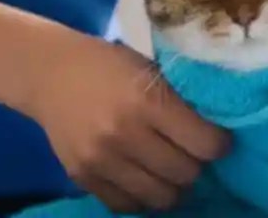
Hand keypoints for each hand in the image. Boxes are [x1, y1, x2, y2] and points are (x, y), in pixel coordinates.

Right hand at [24, 34, 230, 212]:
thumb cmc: (107, 64)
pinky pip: (126, 205)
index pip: (205, 144)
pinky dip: (141, 197)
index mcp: (146, 101)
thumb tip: (217, 133)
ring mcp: (101, 160)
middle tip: (190, 153)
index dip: (219, 144)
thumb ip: (178, 101)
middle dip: (196, 165)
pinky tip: (144, 178)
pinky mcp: (83, 177)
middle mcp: (124, 134)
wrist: (48, 72)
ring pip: (160, 198)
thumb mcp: (147, 70)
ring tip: (169, 169)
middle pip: (185, 174)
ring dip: (171, 186)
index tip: (217, 140)